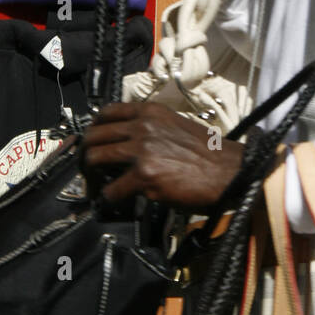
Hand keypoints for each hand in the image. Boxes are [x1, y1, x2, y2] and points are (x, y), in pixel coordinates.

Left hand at [81, 102, 243, 208]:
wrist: (229, 171)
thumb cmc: (208, 154)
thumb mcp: (175, 127)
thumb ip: (150, 130)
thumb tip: (127, 144)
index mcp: (150, 112)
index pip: (107, 112)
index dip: (93, 129)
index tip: (92, 142)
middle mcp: (143, 126)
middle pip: (95, 136)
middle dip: (86, 154)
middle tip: (89, 168)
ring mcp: (142, 150)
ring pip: (95, 158)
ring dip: (90, 176)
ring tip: (95, 187)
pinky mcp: (145, 176)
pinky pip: (112, 190)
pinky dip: (107, 199)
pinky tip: (111, 203)